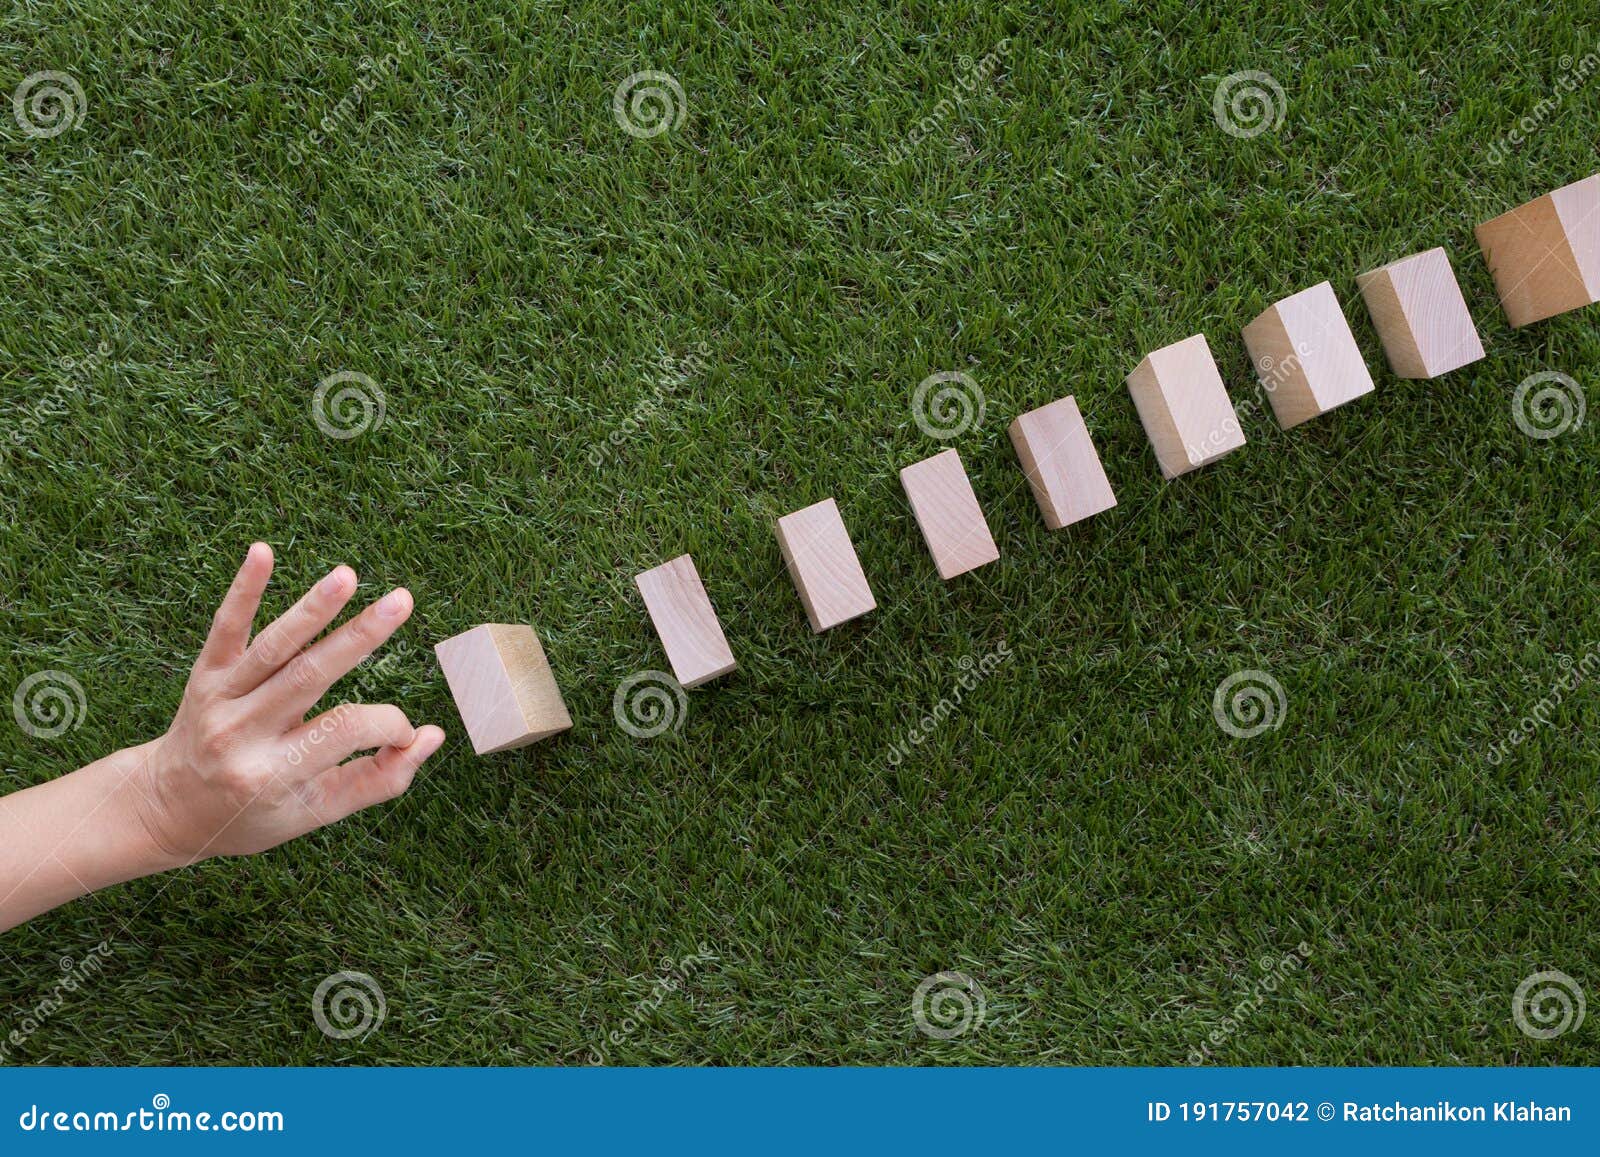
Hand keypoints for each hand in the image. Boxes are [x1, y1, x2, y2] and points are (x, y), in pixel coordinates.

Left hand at [132, 542, 444, 862]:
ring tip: (347, 576)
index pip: (345, 731)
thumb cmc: (254, 815)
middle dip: (359, 637)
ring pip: (272, 647)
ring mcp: (220, 700)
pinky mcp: (204, 674)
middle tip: (401, 602)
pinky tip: (262, 551)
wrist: (168, 808)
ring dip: (311, 608)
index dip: (389, 726)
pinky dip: (244, 590)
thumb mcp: (315, 814)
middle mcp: (242, 735)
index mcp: (273, 775)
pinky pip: (226, 628)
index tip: (407, 732)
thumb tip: (432, 736)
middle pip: (309, 677)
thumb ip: (379, 780)